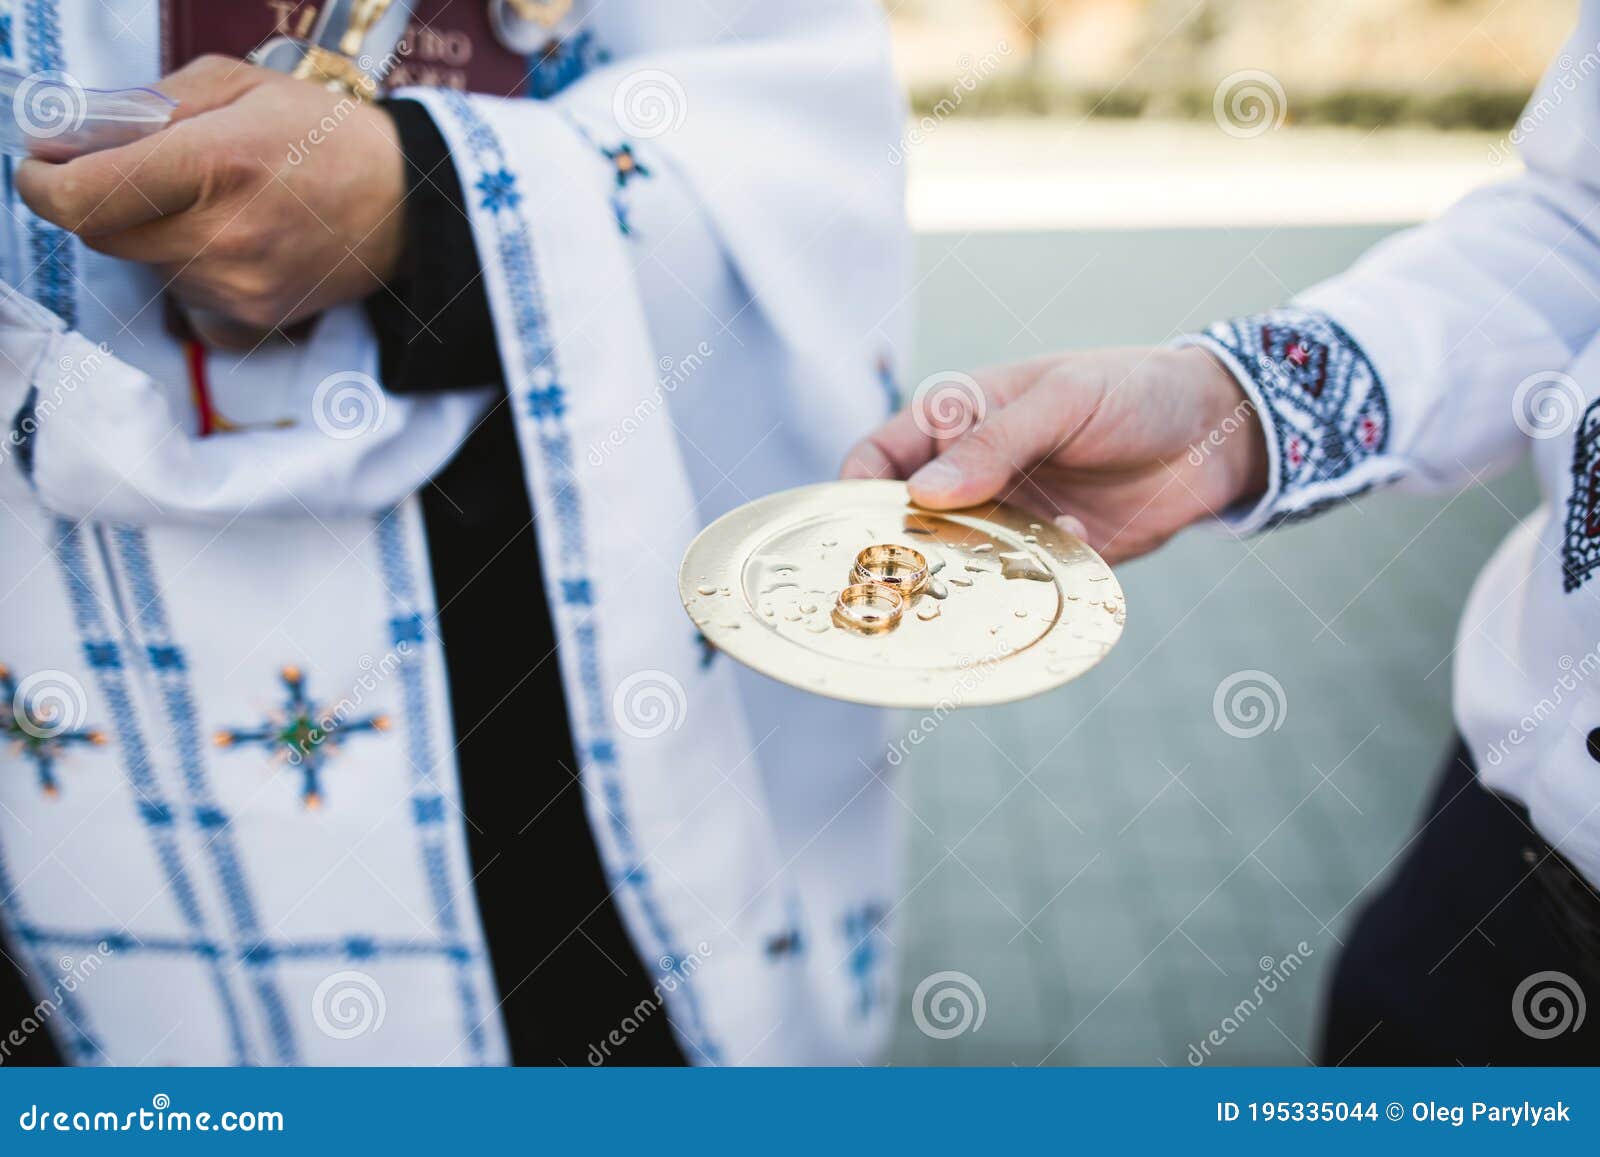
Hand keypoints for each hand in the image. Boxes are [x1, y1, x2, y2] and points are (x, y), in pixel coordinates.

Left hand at [16, 56, 406, 346]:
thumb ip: (148, 105)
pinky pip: (182, 290)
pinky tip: (228, 236)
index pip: (83, 198)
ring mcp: (238, 285)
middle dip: (95, 202)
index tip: (41, 167)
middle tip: (119, 173)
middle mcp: (222, 234)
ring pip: (143, 264)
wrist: (407, 205)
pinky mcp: (252, 316)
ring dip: (147, 232)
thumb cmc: (324, 135)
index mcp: (215, 163)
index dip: (41, 184)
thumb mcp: (238, 86)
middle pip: (102, 235)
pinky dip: (186, 262)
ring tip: (200, 202)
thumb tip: (73, 134)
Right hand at [841, 346, 1269, 564]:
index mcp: (957, 418)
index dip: (855, 490)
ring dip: (973, 569)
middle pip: (908, 521)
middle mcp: (971, 474)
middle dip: (905, 549)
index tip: (853, 528)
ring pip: (958, 559)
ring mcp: (1006, 517)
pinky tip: (1074, 545)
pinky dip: (1028, 576)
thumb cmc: (1134, 390)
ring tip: (1003, 562)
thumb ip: (997, 443)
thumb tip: (923, 494)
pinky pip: (1014, 580)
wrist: (1220, 432)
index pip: (880, 456)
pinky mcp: (1045, 556)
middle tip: (912, 575)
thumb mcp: (1064, 400)